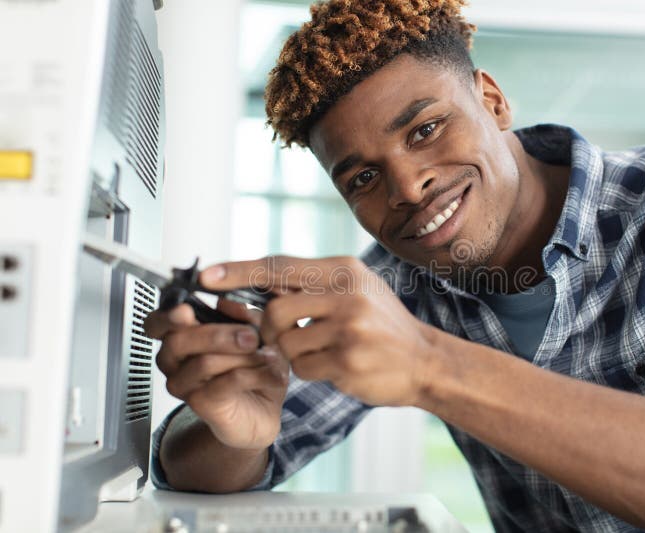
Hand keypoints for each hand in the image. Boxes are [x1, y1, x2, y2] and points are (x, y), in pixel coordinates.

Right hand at [143, 299, 289, 449]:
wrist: (263, 412)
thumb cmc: (255, 368)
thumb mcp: (258, 333)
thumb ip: (245, 316)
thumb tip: (228, 305)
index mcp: (182, 335)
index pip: (155, 324)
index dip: (166, 316)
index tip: (186, 311)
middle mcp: (174, 360)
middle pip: (179, 341)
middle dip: (219, 335)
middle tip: (252, 337)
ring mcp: (183, 384)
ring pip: (205, 363)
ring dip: (246, 357)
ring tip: (270, 357)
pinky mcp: (200, 404)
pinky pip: (225, 383)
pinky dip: (257, 375)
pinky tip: (275, 375)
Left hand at [200, 256, 437, 406]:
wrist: (426, 361)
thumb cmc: (384, 325)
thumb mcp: (356, 289)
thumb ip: (313, 284)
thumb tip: (259, 281)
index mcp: (346, 270)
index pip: (279, 266)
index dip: (238, 271)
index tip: (205, 276)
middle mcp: (348, 294)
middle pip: (274, 309)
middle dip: (268, 328)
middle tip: (281, 336)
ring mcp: (350, 329)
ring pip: (285, 342)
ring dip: (292, 352)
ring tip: (320, 350)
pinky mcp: (348, 361)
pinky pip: (302, 368)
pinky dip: (309, 370)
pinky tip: (333, 366)